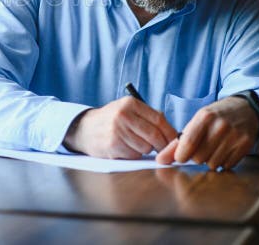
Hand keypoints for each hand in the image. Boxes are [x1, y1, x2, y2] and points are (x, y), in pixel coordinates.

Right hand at [63, 96, 177, 158]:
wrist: (84, 129)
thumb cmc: (110, 120)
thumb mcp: (126, 110)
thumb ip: (146, 117)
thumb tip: (172, 132)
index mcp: (130, 103)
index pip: (159, 119)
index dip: (170, 133)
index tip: (174, 141)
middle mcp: (123, 114)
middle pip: (154, 134)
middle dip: (162, 145)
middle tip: (163, 150)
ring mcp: (117, 130)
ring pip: (146, 147)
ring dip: (145, 150)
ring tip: (135, 144)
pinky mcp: (113, 144)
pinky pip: (134, 154)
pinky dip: (134, 155)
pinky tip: (125, 148)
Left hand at [155, 96, 257, 169]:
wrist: (245, 109)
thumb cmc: (215, 117)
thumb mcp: (195, 123)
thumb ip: (177, 143)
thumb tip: (160, 161)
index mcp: (205, 117)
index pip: (189, 143)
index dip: (181, 155)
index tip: (181, 157)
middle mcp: (220, 126)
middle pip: (199, 157)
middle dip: (196, 157)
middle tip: (201, 148)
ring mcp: (234, 135)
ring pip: (213, 164)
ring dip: (210, 161)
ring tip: (214, 148)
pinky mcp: (245, 145)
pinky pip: (227, 165)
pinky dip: (223, 162)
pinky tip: (225, 150)